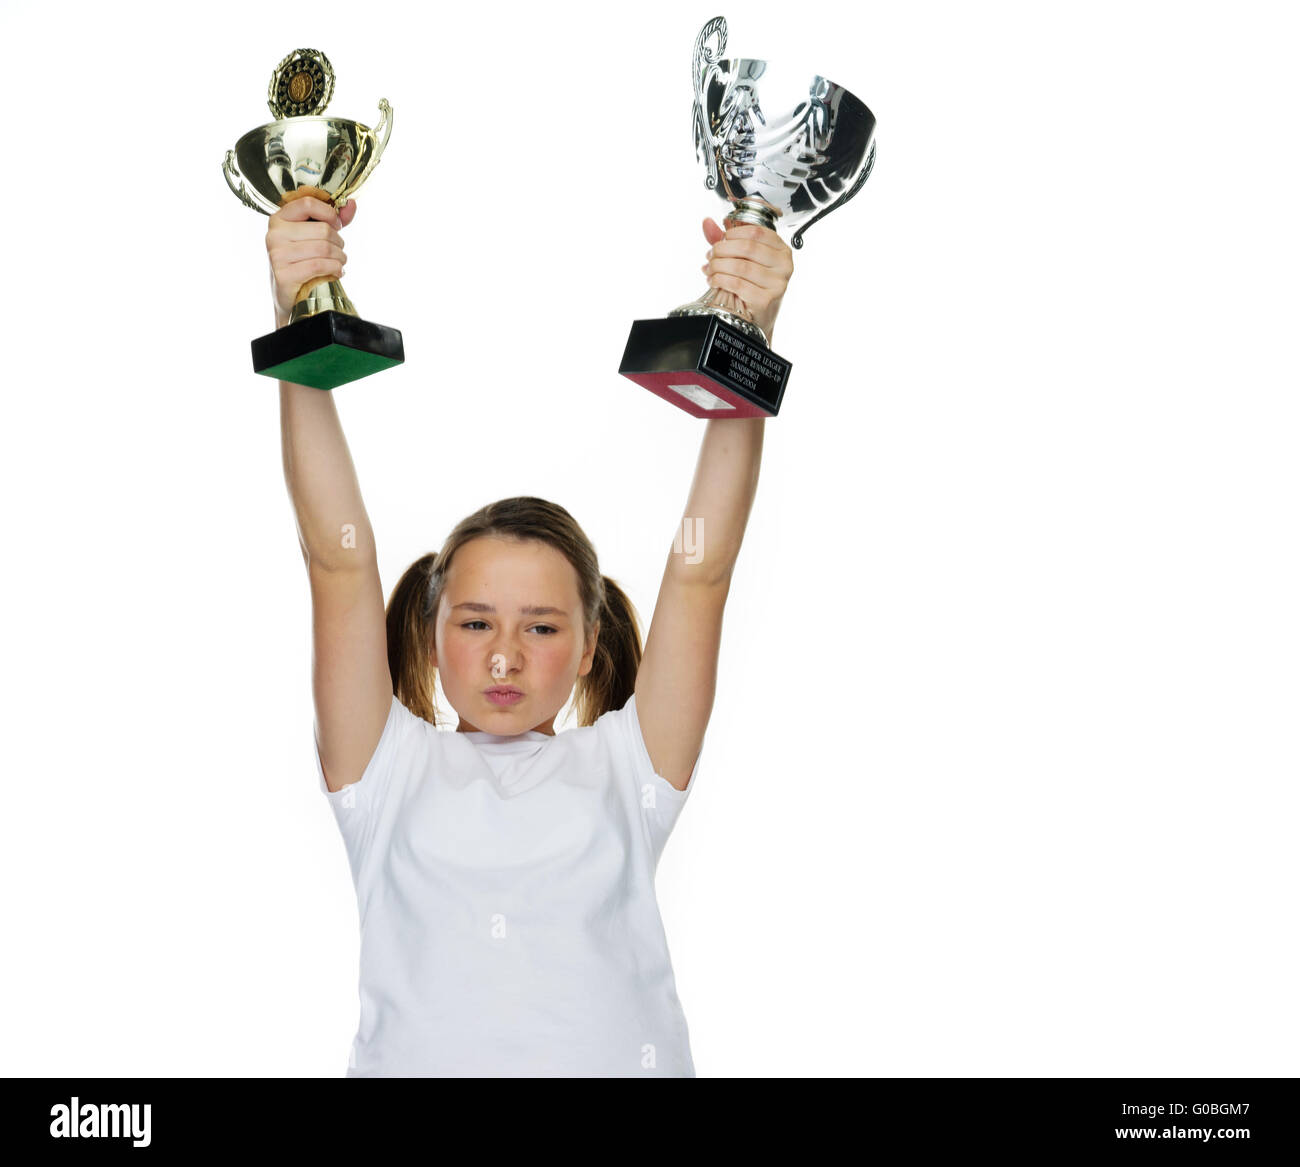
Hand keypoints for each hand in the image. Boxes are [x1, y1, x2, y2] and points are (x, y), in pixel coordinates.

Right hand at [264, 196, 355, 325]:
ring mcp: (277, 255)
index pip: (308, 203)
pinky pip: (319, 265)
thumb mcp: (315, 237)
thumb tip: (351, 204)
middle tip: (339, 253)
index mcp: (279, 218)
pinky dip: (335, 269)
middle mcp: (274, 234)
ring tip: (339, 263)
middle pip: (322, 230)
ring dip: (340, 258)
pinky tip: (336, 272)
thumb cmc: (304, 262)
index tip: (336, 226)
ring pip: (324, 248)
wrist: (290, 296)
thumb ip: (333, 219)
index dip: (329, 214)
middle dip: (339, 243)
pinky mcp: (284, 275)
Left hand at [700, 215, 793, 345]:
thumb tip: (707, 222)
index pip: (756, 231)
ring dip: (718, 266)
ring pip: (740, 266)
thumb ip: (725, 240)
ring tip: (710, 270)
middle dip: (722, 250)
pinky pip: (737, 284)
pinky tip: (713, 281)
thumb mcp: (742, 259)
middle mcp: (784, 265)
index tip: (720, 240)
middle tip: (710, 256)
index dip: (733, 233)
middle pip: (747, 247)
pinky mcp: (766, 300)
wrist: (757, 318)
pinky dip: (720, 280)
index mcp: (781, 250)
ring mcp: (777, 284)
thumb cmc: (752, 286)